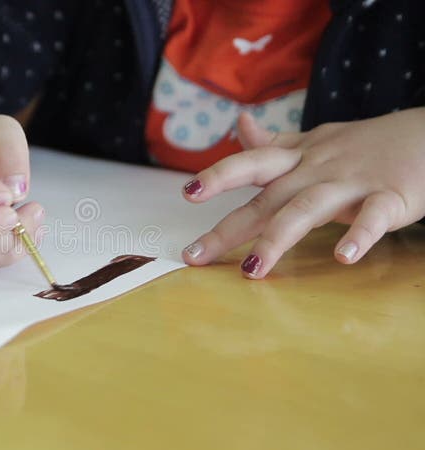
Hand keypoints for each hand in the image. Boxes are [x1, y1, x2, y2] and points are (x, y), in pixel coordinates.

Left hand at [182, 108, 424, 278]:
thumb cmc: (365, 145)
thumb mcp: (315, 140)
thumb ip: (274, 142)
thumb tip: (238, 126)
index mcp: (298, 157)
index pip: (250, 164)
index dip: (218, 176)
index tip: (186, 194)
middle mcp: (317, 169)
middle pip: (267, 199)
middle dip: (229, 228)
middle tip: (195, 255)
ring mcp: (352, 183)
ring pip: (308, 209)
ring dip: (278, 239)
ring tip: (253, 270)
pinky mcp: (391, 197)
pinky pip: (373, 217)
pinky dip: (359, 235)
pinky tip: (343, 257)